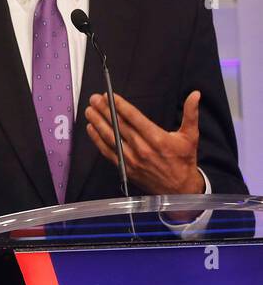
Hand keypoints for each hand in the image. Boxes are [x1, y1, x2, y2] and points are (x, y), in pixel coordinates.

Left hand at [84, 91, 203, 197]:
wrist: (180, 190)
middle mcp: (143, 148)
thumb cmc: (184, 160)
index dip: (121, 106)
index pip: (135, 118)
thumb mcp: (191, 136)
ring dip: (98, 123)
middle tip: (94, 98)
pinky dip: (97, 140)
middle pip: (119, 126)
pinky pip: (108, 152)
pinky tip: (91, 128)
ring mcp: (132, 159)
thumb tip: (195, 95)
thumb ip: (191, 114)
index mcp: (158, 139)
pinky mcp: (125, 168)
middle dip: (105, 110)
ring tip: (89, 110)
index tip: (109, 96)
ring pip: (111, 138)